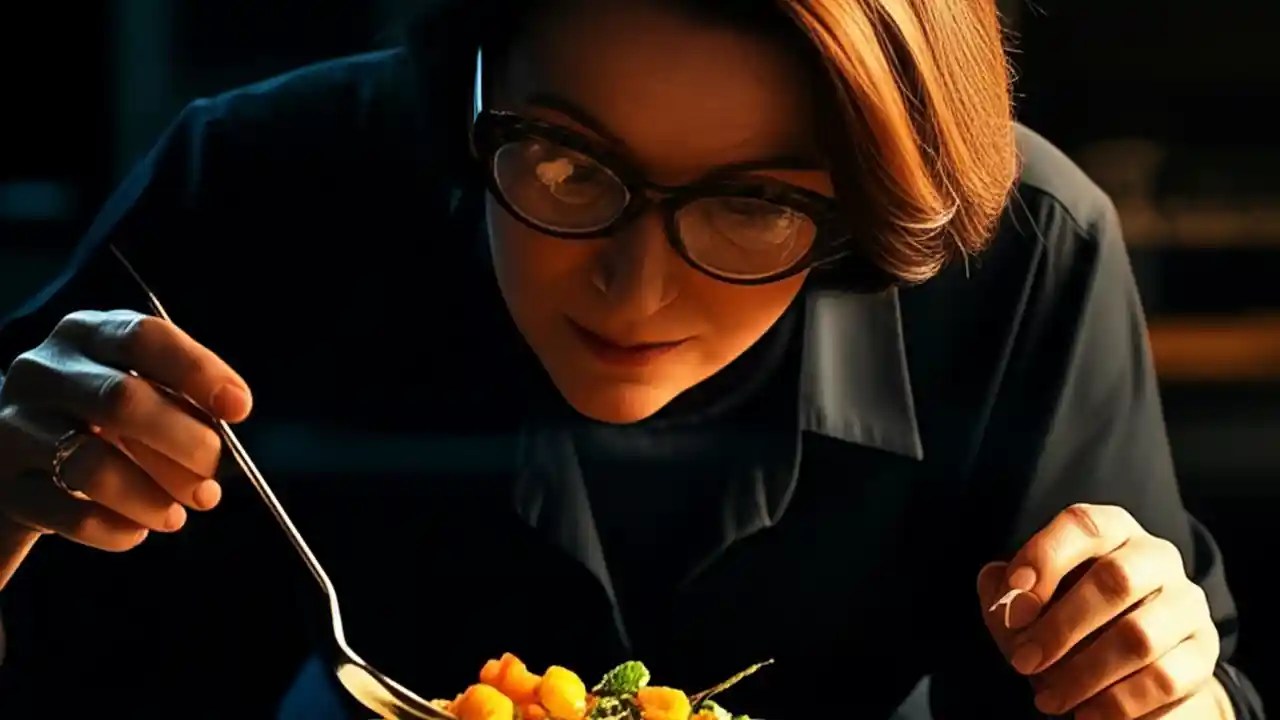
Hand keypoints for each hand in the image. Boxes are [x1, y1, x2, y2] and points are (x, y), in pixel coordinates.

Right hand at [0, 310, 250, 587]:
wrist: (16, 462)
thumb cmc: (97, 421)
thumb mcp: (135, 392)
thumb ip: (180, 401)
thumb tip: (226, 427)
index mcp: (86, 335)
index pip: (143, 337)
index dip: (197, 372)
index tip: (238, 408)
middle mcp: (43, 372)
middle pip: (121, 400)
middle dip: (182, 443)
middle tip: (211, 479)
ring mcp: (14, 428)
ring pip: (91, 465)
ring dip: (151, 497)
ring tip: (177, 515)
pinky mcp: (4, 487)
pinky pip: (70, 515)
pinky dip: (116, 529)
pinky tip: (136, 530)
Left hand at [976, 503, 1229, 718]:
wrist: (1131, 669)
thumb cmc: (1067, 623)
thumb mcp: (1029, 606)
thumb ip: (1005, 594)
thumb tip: (999, 587)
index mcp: (1112, 531)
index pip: (1084, 525)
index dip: (1044, 557)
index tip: (1014, 598)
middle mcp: (1157, 558)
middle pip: (1115, 580)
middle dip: (1059, 627)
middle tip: (1022, 662)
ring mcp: (1187, 605)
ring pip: (1139, 637)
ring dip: (1083, 675)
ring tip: (1048, 700)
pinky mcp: (1202, 654)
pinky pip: (1165, 680)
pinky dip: (1118, 704)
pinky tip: (1086, 715)